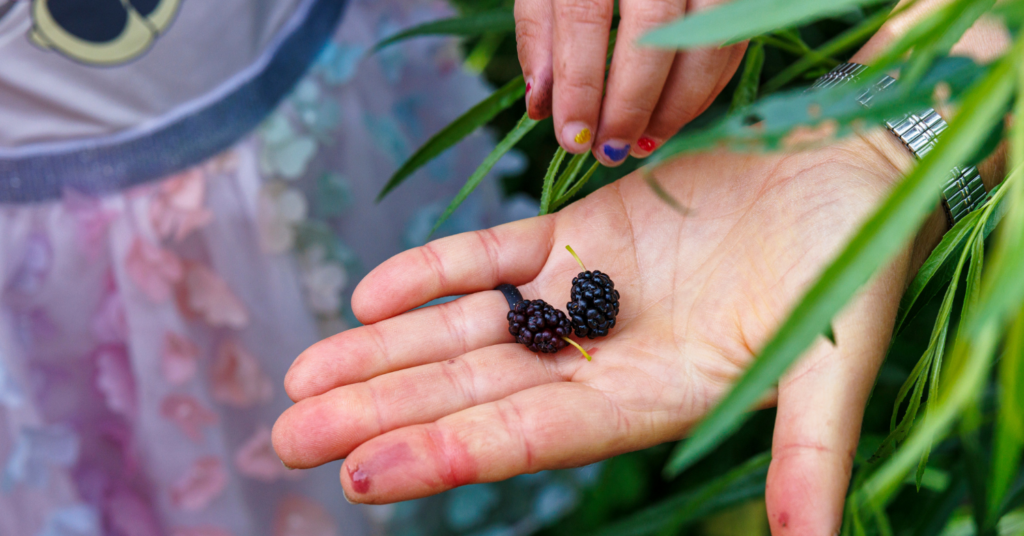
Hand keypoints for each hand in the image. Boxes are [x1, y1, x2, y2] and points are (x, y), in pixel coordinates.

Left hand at [273, 138, 918, 534]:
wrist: (850, 168)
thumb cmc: (854, 263)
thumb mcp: (830, 358)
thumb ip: (808, 451)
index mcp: (650, 398)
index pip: (529, 437)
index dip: (445, 454)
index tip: (358, 473)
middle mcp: (602, 356)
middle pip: (473, 391)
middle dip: (381, 411)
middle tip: (286, 437)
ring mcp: (584, 292)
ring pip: (465, 329)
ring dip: (385, 351)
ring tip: (302, 379)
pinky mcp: (580, 231)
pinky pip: (492, 256)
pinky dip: (433, 274)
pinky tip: (369, 297)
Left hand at [514, 0, 745, 164]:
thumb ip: (539, 35)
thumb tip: (543, 107)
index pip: (585, 17)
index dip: (580, 85)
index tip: (573, 138)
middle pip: (653, 30)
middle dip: (631, 103)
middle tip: (610, 150)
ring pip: (706, 38)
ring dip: (676, 105)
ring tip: (642, 143)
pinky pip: (733, 40)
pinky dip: (706, 88)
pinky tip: (675, 116)